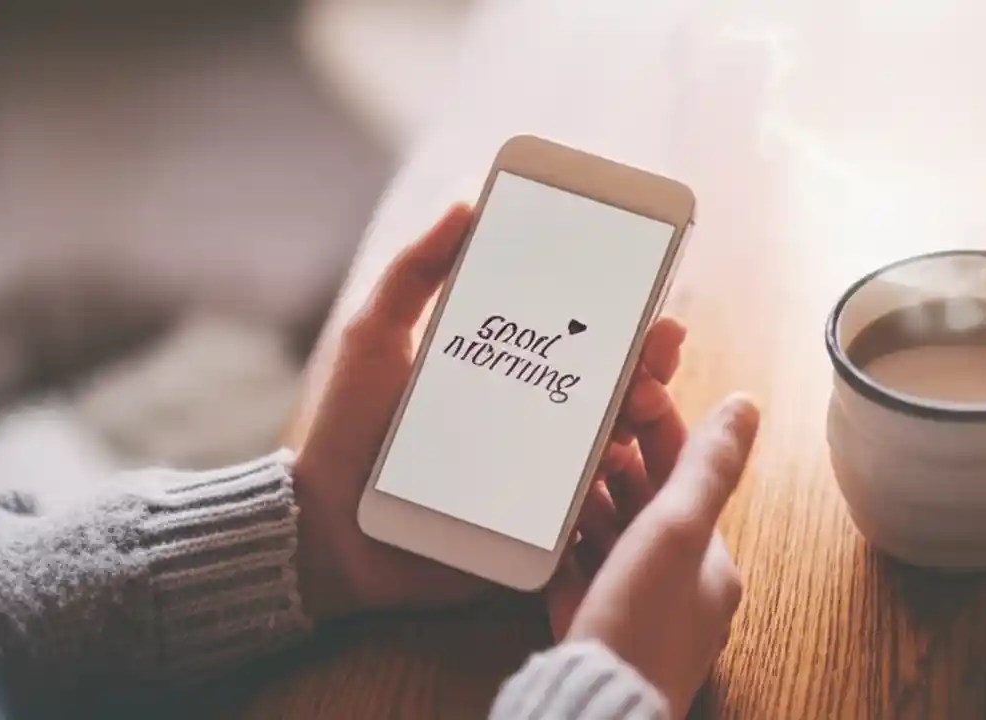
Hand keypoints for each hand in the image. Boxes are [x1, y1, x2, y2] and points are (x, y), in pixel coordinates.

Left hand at [292, 203, 686, 620]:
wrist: (325, 526)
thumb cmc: (348, 431)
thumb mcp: (375, 339)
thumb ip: (414, 273)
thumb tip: (464, 205)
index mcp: (505, 375)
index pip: (578, 344)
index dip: (622, 322)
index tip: (650, 299)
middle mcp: (530, 423)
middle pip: (609, 389)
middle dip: (647, 364)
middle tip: (660, 346)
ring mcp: (535, 478)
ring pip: (610, 443)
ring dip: (638, 415)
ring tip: (642, 397)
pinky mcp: (530, 530)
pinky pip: (584, 505)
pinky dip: (606, 479)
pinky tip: (613, 456)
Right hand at [547, 394, 759, 716]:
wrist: (592, 711)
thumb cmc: (642, 623)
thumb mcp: (677, 531)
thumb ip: (707, 468)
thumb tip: (746, 405)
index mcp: (711, 565)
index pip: (690, 483)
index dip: (662, 435)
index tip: (630, 397)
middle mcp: (680, 590)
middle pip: (649, 510)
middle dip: (619, 468)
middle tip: (585, 430)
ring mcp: (634, 611)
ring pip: (613, 541)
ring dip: (591, 502)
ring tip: (561, 469)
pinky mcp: (594, 629)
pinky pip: (582, 575)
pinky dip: (568, 546)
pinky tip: (546, 523)